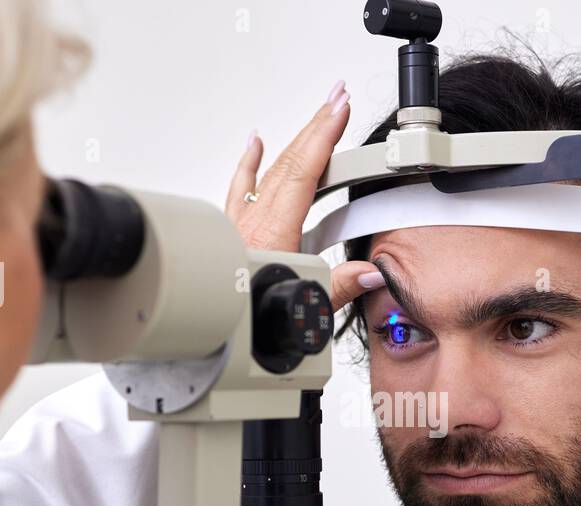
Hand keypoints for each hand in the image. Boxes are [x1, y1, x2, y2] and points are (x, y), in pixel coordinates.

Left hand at [224, 79, 385, 312]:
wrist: (209, 333)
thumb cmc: (245, 321)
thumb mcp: (304, 305)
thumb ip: (339, 287)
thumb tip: (371, 272)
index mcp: (273, 235)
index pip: (302, 173)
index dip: (324, 137)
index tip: (341, 109)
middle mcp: (253, 224)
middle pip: (289, 161)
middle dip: (317, 125)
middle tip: (338, 97)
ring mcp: (240, 226)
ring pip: (269, 170)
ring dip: (296, 140)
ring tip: (317, 115)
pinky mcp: (230, 233)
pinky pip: (240, 188)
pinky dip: (249, 163)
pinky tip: (254, 143)